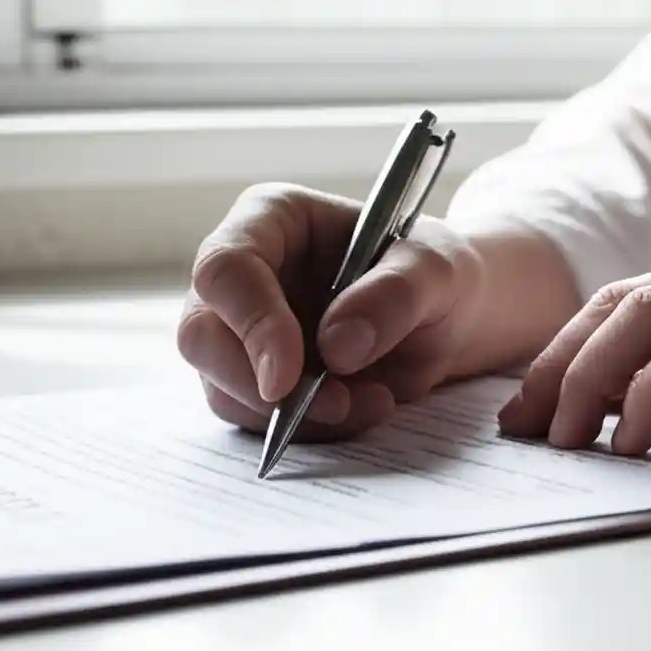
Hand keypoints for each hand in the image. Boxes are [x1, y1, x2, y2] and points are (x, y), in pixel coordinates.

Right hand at [177, 183, 485, 438]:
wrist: (450, 320)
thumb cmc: (436, 274)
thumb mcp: (436, 269)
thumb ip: (393, 295)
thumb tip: (336, 346)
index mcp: (270, 220)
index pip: (226, 268)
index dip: (249, 322)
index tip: (287, 377)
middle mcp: (243, 275)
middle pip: (200, 335)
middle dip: (256, 385)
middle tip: (334, 405)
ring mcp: (242, 332)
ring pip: (223, 388)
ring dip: (294, 415)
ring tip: (375, 401)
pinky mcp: (256, 381)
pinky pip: (255, 420)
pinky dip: (309, 430)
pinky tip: (363, 408)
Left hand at [499, 234, 650, 454]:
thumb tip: (636, 401)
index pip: (632, 296)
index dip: (571, 344)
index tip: (535, 399)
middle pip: (622, 299)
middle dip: (559, 359)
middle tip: (523, 420)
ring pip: (645, 311)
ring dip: (586, 374)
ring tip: (560, 434)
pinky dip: (649, 391)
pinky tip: (630, 437)